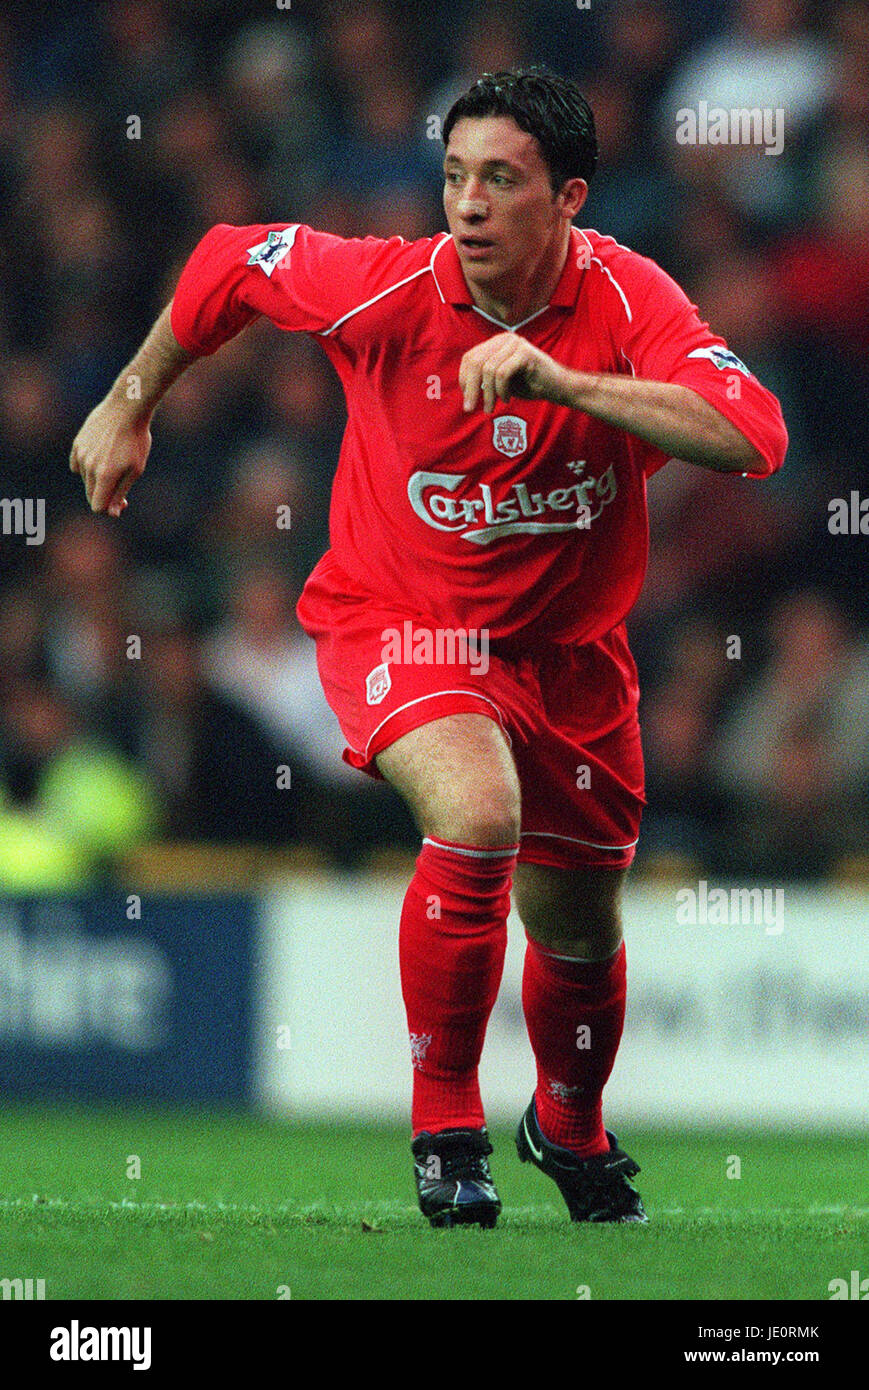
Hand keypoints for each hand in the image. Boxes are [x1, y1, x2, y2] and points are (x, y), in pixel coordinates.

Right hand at [70, 396, 151, 516]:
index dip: (109, 508)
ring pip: (85, 479)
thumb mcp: (135, 469)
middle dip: (105, 496)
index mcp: (104, 476)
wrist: (126, 408)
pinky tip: (100, 459)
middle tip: (122, 488)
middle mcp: (88, 466)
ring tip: (116, 464)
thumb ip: (120, 492)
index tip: (122, 501)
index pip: (97, 506)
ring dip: (98, 480)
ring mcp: (80, 454)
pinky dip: (87, 468)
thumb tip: (111, 513)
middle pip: (91, 495)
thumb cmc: (136, 440)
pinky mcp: (77, 444)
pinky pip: (77, 465)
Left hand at [459, 331, 568, 412]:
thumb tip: (464, 388)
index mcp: (496, 343)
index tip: (467, 399)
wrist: (558, 387)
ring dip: (488, 394)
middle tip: (470, 408)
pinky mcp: (526, 353)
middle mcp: (504, 339)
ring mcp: (515, 344)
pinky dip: (501, 390)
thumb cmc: (529, 385)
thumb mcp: (501, 381)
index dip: (464, 379)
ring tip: (491, 408)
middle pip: (476, 362)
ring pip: (488, 370)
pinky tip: (507, 399)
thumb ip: (484, 379)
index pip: (470, 357)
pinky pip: (503, 373)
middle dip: (470, 388)